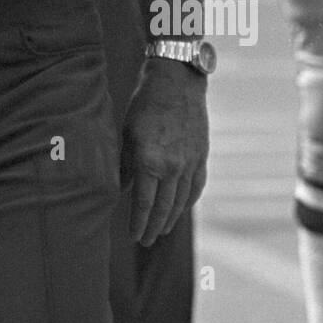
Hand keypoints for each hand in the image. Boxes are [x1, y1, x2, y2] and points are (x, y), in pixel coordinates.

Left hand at [121, 59, 208, 246]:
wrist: (176, 82)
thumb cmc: (144, 105)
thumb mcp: (126, 134)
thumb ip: (124, 165)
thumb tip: (120, 190)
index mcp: (150, 162)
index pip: (144, 203)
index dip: (138, 223)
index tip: (133, 236)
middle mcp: (173, 167)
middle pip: (164, 208)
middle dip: (154, 227)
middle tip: (146, 240)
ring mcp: (190, 163)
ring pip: (182, 201)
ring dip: (172, 218)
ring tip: (162, 229)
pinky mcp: (202, 156)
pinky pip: (196, 186)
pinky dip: (189, 201)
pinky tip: (182, 208)